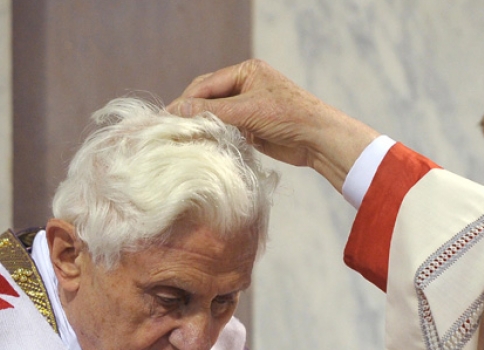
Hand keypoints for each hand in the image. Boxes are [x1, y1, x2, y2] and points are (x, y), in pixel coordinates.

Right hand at [169, 59, 379, 191]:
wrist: (317, 139)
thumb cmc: (287, 116)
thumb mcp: (246, 111)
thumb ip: (211, 111)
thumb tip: (177, 110)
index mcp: (245, 71)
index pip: (206, 84)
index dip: (185, 101)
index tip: (166, 117)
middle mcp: (245, 85)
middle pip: (208, 98)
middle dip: (191, 112)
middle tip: (171, 129)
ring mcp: (248, 106)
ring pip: (215, 114)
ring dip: (202, 125)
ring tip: (182, 138)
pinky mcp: (251, 126)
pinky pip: (226, 129)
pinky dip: (214, 136)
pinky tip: (203, 145)